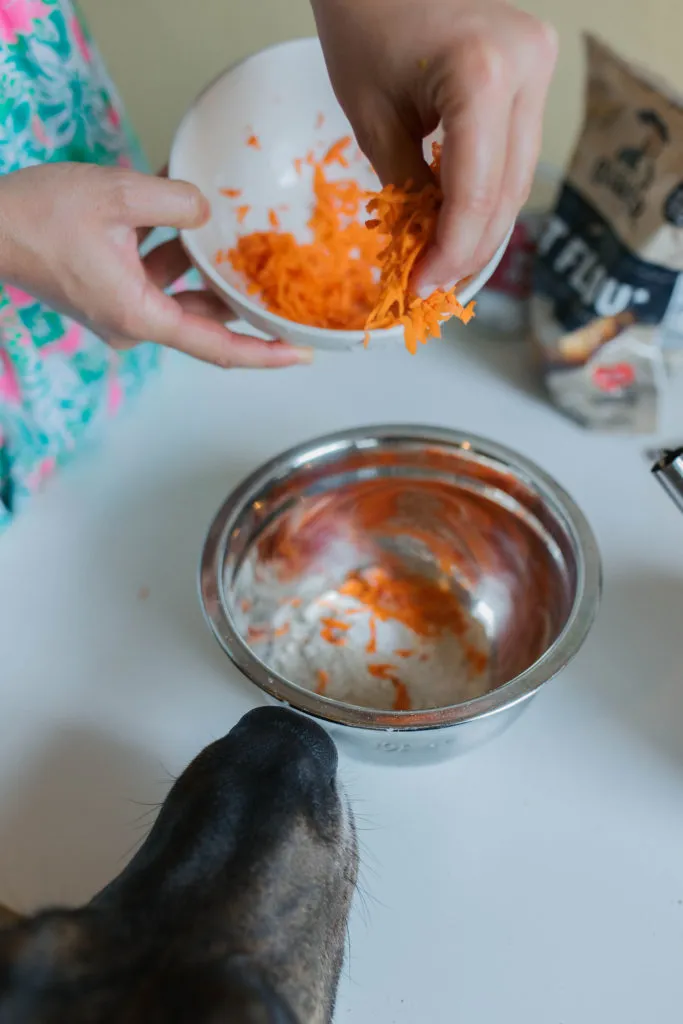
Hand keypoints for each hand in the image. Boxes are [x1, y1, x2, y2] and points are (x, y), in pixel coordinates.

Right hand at [0, 163, 311, 367]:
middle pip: (205, 319)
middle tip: (285, 280)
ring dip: (206, 267)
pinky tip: (190, 217)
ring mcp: (121, 312)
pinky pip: (156, 279)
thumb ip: (174, 202)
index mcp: (140, 315)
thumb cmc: (40, 216)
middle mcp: (135, 324)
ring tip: (243, 236)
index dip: (263, 353)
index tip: (300, 353)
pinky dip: (175, 254)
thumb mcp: (116, 195)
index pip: (217, 347)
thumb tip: (206, 212)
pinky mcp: (108, 295)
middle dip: (242, 298)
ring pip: (182, 294)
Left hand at [312, 0, 556, 293]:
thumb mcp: (374, 119)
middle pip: (507, 193)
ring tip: (441, 265)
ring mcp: (539, 66)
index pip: (476, 194)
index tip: (421, 289)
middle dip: (469, 250)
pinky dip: (485, 193)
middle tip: (432, 288)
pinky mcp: (534, 71)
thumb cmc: (362, 20)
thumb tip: (426, 252)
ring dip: (480, 229)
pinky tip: (456, 223)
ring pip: (517, 179)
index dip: (450, 254)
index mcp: (484, 75)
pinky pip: (514, 152)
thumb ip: (407, 190)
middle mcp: (529, 68)